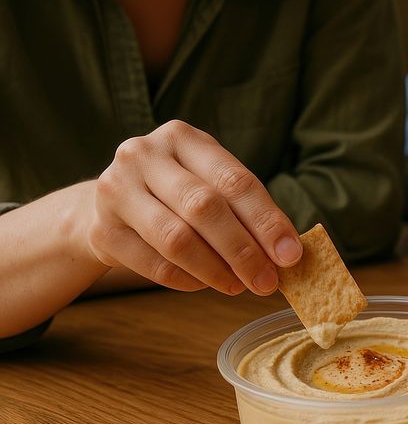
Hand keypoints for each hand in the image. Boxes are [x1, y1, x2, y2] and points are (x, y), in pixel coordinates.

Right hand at [81, 120, 302, 295]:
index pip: (235, 181)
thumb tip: (288, 253)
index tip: (290, 255)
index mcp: (183, 137)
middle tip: (267, 281)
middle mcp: (144, 155)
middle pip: (205, 208)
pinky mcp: (101, 230)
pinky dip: (187, 280)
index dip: (267, 221)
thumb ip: (246, 210)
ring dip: (216, 270)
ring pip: (177, 239)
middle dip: (243, 250)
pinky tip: (206, 284)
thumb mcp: (209, 183)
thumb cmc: (176, 194)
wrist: (106, 205)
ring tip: (239, 286)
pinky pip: (154, 264)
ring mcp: (116, 190)